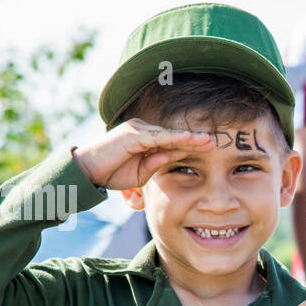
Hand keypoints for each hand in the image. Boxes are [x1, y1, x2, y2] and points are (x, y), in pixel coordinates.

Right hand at [72, 119, 214, 189]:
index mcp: (147, 141)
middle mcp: (144, 132)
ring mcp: (138, 131)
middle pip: (175, 135)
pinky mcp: (132, 134)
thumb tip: (170, 157)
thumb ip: (156, 165)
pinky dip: (173, 138)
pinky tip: (188, 139)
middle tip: (216, 142)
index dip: (192, 145)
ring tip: (207, 141)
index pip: (175, 142)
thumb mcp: (141, 174)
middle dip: (195, 139)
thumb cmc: (113, 174)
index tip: (211, 148)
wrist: (88, 173)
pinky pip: (157, 137)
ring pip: (169, 134)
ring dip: (189, 137)